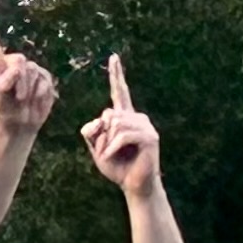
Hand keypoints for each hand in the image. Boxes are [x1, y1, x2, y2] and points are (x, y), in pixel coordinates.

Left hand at [0, 0, 57, 141]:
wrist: (21, 123)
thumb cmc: (5, 110)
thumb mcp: (0, 99)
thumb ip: (4, 84)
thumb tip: (17, 70)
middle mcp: (13, 63)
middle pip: (19, 62)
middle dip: (18, 81)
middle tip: (16, 98)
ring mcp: (30, 69)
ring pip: (32, 73)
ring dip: (28, 91)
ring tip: (23, 101)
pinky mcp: (45, 76)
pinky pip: (45, 82)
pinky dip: (40, 94)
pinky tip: (35, 99)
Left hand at [82, 53, 160, 197]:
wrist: (134, 185)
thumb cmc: (117, 166)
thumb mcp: (97, 148)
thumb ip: (92, 131)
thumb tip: (104, 117)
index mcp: (125, 117)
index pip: (120, 93)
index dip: (116, 75)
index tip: (113, 57)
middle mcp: (137, 117)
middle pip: (107, 115)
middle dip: (100, 136)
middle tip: (106, 152)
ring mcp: (145, 126)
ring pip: (114, 125)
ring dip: (106, 144)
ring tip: (113, 155)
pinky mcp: (150, 137)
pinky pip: (122, 136)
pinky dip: (112, 148)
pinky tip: (113, 157)